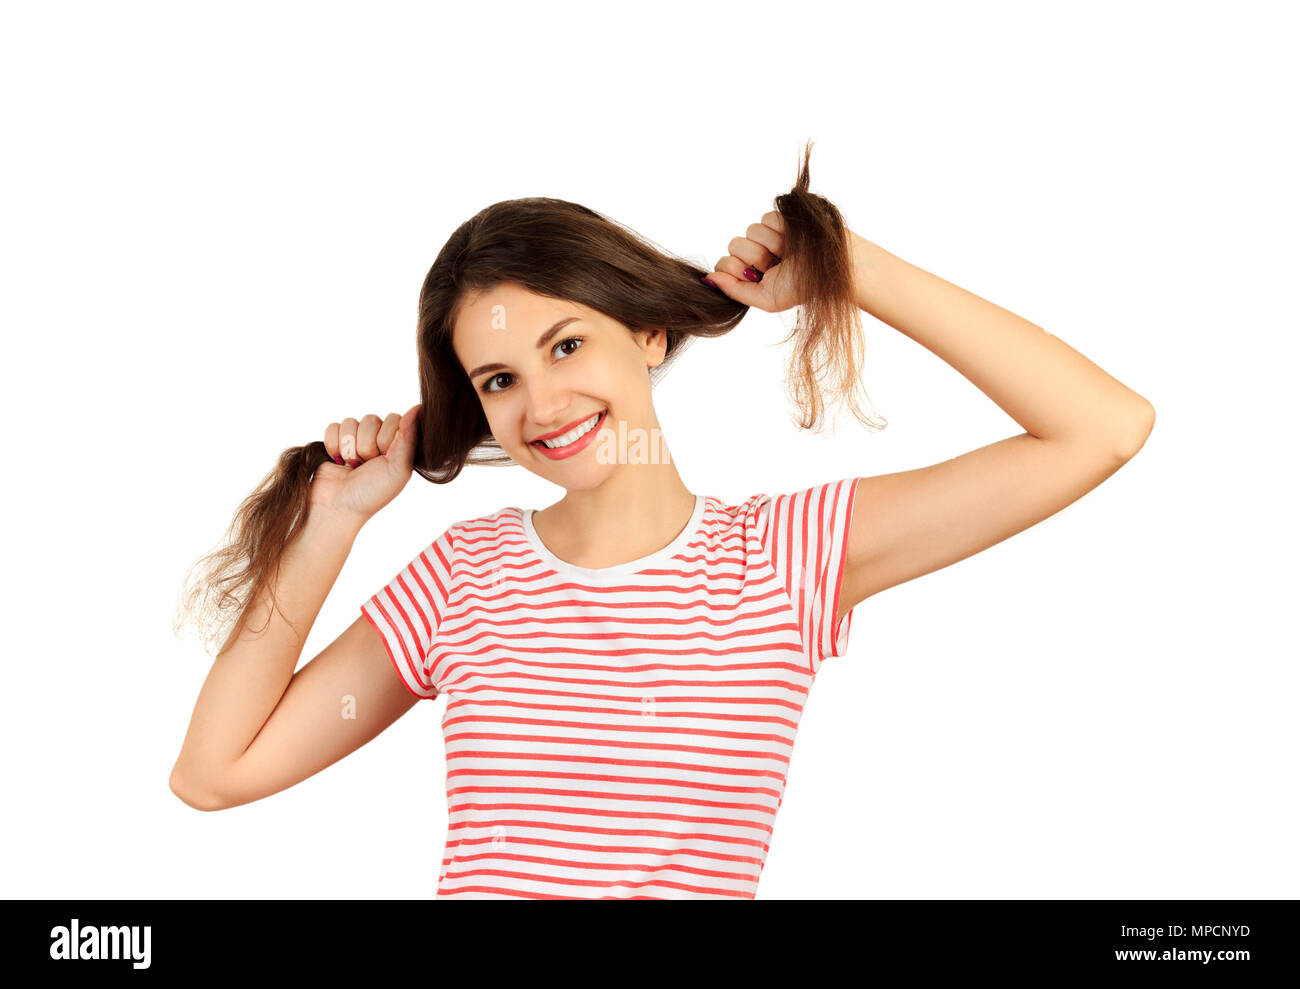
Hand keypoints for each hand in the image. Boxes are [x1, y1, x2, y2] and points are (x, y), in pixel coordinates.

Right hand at [311, 404, 420, 522]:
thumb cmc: (371, 493)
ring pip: (351, 422)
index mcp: (398, 445)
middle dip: (365, 446)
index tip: (383, 459)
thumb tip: (420, 408)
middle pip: (371, 419)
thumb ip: (409, 438)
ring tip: (352, 466)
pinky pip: (334, 426)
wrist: (337, 507)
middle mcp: (379, 439)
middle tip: (365, 466)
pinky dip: (334, 445)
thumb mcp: (398, 469)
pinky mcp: (337, 440)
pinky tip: (338, 460)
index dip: (385, 439)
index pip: (394, 419)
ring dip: (349, 448)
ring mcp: (357, 439)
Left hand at [700, 211, 800, 312]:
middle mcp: (756, 252)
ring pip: (751, 230)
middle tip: (779, 265)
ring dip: (772, 244)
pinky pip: (766, 218)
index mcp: (751, 272)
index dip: (735, 268)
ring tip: (790, 253)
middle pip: (735, 245)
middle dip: (757, 257)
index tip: (756, 275)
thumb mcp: (767, 298)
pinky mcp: (780, 217)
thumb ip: (735, 291)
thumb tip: (708, 280)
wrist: (836, 268)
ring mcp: (768, 234)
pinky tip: (794, 239)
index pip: (723, 263)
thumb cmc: (804, 287)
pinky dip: (780, 230)